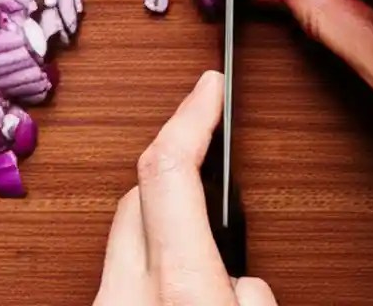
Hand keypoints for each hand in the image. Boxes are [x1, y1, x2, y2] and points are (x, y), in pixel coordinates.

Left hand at [94, 71, 275, 305]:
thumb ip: (253, 298)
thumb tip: (241, 283)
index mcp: (179, 286)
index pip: (169, 167)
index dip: (190, 117)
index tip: (209, 88)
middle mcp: (126, 295)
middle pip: (137, 196)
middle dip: (175, 172)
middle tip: (213, 167)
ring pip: (125, 242)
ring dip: (162, 234)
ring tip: (205, 261)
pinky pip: (119, 280)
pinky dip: (149, 276)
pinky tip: (176, 297)